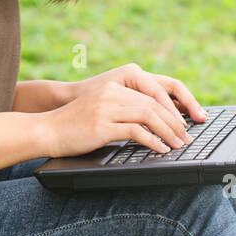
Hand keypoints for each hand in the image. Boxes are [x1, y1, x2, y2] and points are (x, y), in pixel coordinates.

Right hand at [41, 63, 207, 158]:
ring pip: (149, 116)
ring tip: (179, 145)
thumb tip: (155, 122)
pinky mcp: (102, 125)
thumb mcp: (103, 109)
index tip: (187, 121)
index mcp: (116, 86)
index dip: (174, 107)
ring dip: (168, 132)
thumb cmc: (76, 125)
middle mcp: (113, 92)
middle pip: (155, 104)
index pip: (154, 92)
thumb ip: (125, 109)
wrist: (47, 130)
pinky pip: (136, 131)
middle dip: (175, 122)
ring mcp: (107, 107)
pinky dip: (153, 141)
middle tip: (187, 137)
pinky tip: (161, 149)